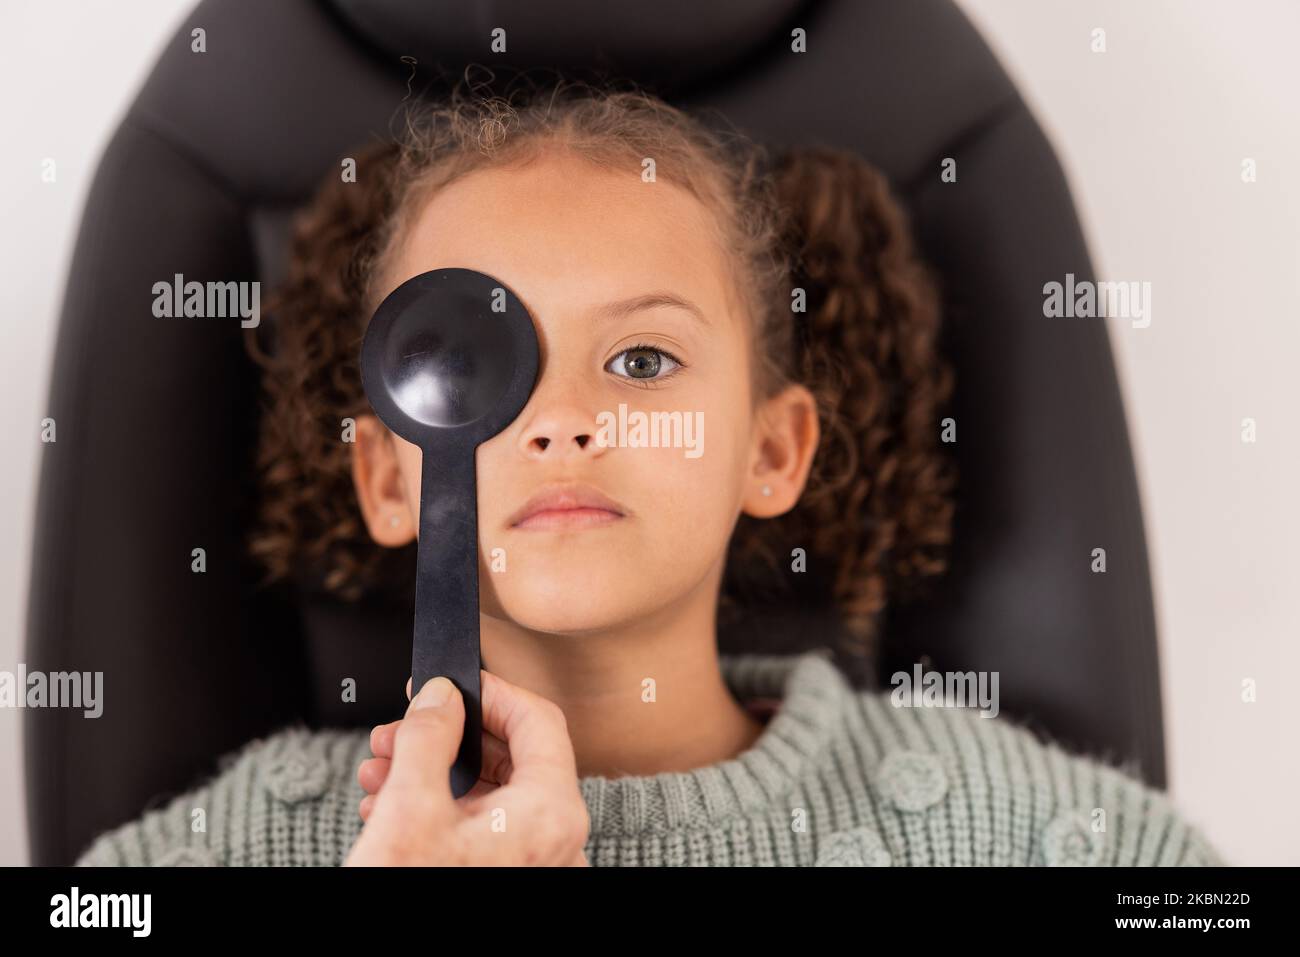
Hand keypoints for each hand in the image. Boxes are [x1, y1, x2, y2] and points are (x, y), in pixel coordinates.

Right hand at [345, 670, 589, 865]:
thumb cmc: (408, 897)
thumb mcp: (409, 810)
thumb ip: (429, 737)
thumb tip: (440, 694)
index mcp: (551, 815)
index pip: (539, 720)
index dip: (490, 691)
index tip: (449, 682)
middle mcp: (555, 841)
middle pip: (512, 756)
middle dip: (448, 735)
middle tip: (399, 727)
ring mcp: (533, 866)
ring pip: (491, 793)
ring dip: (433, 769)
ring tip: (381, 766)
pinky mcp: (506, 880)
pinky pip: (483, 828)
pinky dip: (439, 807)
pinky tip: (389, 802)